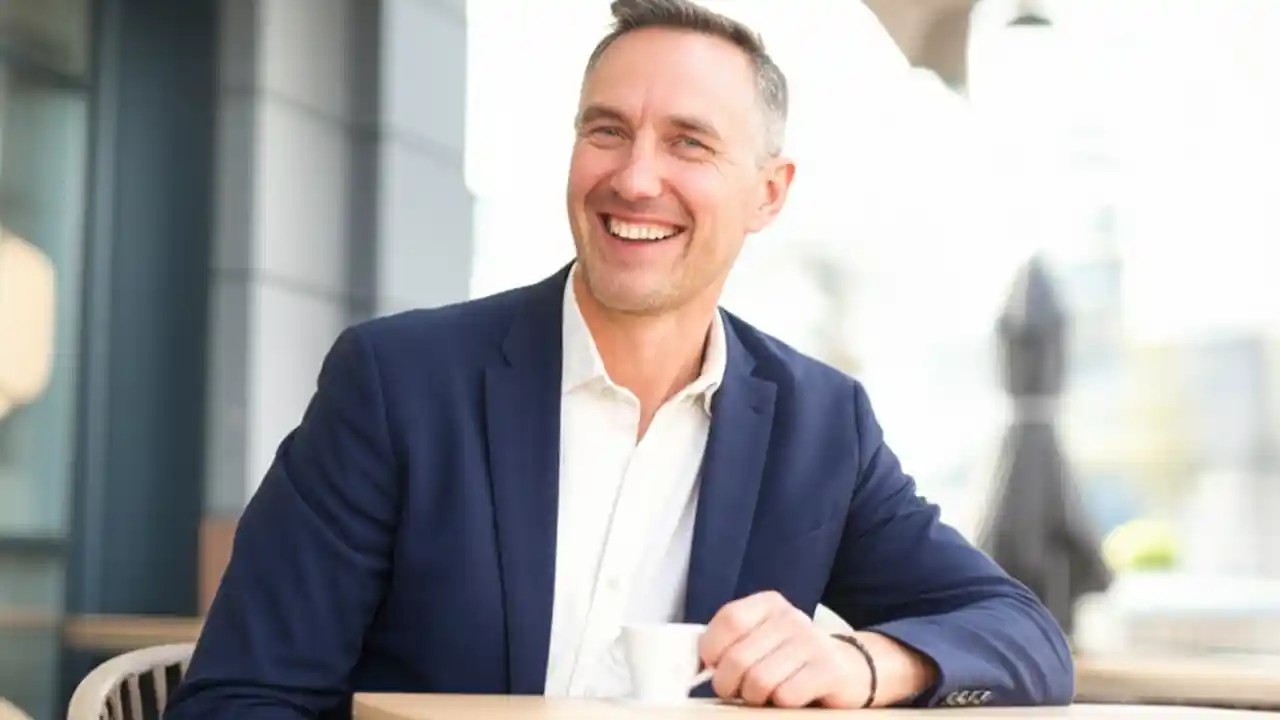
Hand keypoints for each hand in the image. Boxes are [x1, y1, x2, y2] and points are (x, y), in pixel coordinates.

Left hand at [698, 591, 870, 708]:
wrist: (847, 668)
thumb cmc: (791, 658)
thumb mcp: (762, 638)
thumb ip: (733, 642)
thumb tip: (698, 662)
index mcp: (769, 604)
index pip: (729, 620)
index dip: (711, 648)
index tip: (711, 664)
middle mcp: (791, 618)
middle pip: (738, 658)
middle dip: (728, 684)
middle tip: (736, 689)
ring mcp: (812, 643)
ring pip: (759, 681)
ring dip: (754, 697)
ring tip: (763, 694)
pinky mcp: (828, 671)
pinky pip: (786, 695)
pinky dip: (780, 704)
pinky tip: (788, 697)